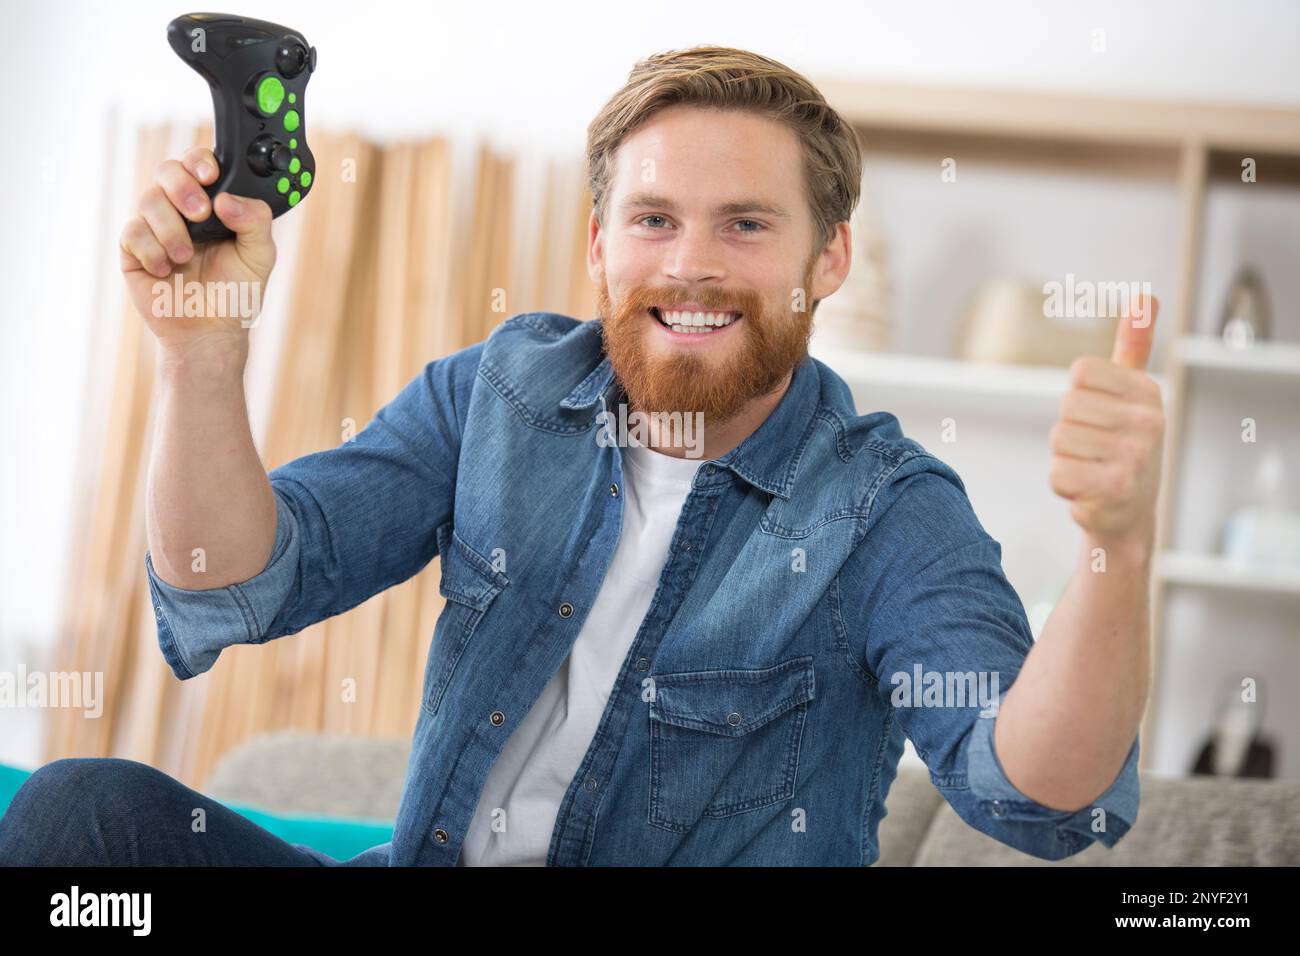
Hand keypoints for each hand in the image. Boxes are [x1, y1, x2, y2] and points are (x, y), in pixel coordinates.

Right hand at [119, 146, 276, 360]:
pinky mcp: (133, 248)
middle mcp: (180, 208)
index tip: (210, 177)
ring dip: (171, 229)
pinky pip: (133, 232)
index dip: (199, 162)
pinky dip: (152, 251)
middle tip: (200, 215)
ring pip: (149, 200)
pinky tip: (165, 270)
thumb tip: (226, 199)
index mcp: (211, 202)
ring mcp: (154, 226)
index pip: (198, 164)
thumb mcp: (260, 254)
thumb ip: (255, 221)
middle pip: (167, 170)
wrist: (211, 330)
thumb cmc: (236, 290)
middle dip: (182, 188)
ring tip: (185, 257)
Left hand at [1048, 294, 1164, 555]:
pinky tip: (1088, 491)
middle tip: (1095, 451)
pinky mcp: (1115, 487)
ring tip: (1092, 470)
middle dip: (1070, 432)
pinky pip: (1056, 472)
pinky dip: (1063, 484)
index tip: (1101, 418)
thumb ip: (1134, 347)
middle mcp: (1150, 421)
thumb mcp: (1131, 394)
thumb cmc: (1123, 447)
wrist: (1129, 514)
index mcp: (1149, 392)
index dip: (1079, 398)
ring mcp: (1136, 455)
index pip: (1080, 373)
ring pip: (1059, 439)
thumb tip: (1144, 297)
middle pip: (1066, 407)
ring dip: (1065, 459)